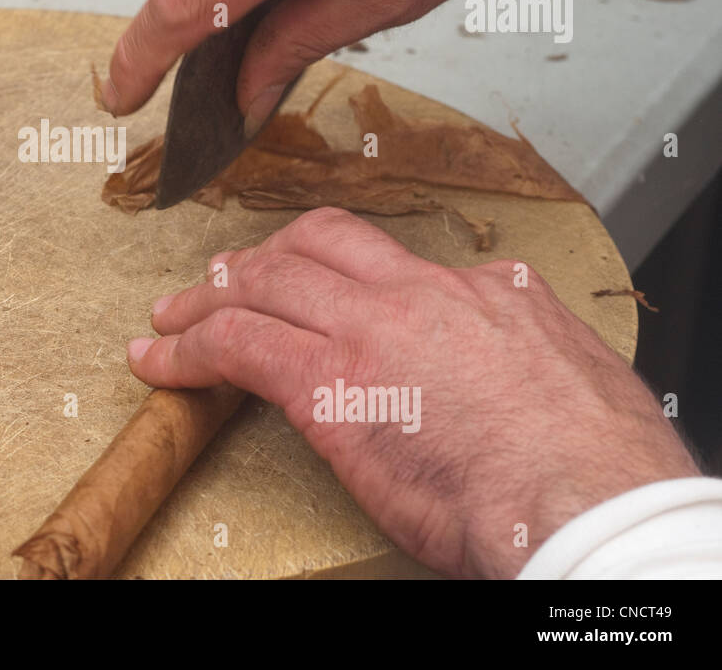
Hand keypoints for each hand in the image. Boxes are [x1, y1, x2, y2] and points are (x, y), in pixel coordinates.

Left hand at [127, 207, 698, 577]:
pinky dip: (185, 349)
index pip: (387, 258)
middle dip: (258, 259)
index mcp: (482, 289)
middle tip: (221, 277)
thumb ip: (515, 341)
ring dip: (206, 297)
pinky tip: (158, 360)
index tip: (313, 282)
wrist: (584, 499)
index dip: (333, 265)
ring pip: (262, 284)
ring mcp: (366, 331)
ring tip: (172, 316)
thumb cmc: (589, 463)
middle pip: (313, 246)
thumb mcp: (569, 369)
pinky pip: (234, 345)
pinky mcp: (325, 385)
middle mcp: (416, 294)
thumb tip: (497, 340)